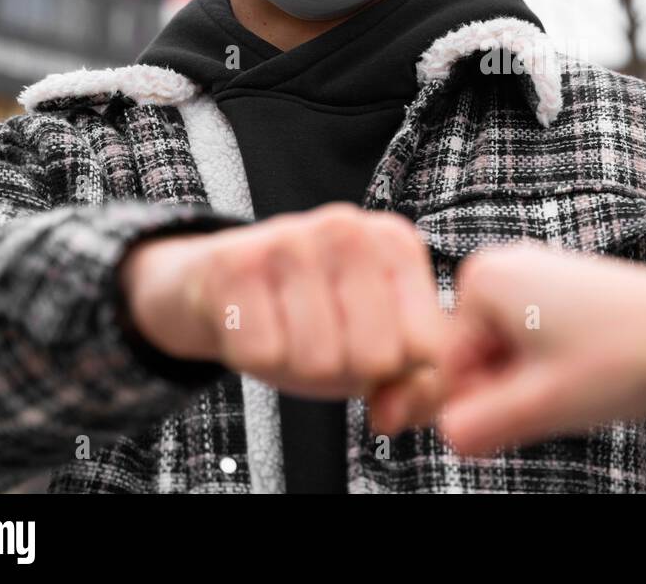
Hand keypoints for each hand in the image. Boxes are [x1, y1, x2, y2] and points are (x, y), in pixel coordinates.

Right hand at [119, 204, 445, 398]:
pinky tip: (251, 322)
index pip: (426, 347)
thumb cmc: (316, 319)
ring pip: (317, 360)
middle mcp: (349, 228)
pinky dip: (255, 357)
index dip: (394, 368)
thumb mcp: (380, 348)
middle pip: (375, 358)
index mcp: (397, 244)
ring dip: (297, 365)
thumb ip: (417, 390)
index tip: (369, 343)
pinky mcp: (234, 263)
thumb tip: (388, 417)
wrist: (218, 285)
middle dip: (346, 369)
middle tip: (321, 340)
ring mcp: (289, 238)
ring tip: (286, 330)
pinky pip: (260, 354)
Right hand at [370, 242, 645, 453]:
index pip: (445, 368)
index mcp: (482, 279)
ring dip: (537, 386)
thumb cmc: (632, 355)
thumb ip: (472, 427)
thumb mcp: (539, 406)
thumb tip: (443, 431)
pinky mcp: (566, 294)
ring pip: (509, 360)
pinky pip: (538, 349)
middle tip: (562, 394)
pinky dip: (558, 373)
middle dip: (511, 392)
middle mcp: (505, 267)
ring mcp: (537, 278)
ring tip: (584, 381)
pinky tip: (595, 372)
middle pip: (476, 361)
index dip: (484, 404)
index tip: (527, 408)